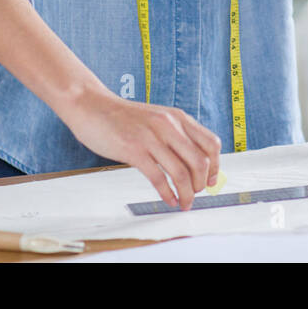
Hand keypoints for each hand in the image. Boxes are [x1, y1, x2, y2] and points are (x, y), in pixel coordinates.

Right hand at [62, 89, 221, 209]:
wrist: (91, 105)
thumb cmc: (123, 117)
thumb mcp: (157, 119)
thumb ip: (174, 134)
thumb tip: (192, 160)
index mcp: (178, 118)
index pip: (211, 143)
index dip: (216, 166)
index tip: (211, 181)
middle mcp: (169, 126)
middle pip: (200, 161)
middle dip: (201, 184)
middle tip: (195, 194)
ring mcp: (152, 138)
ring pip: (181, 173)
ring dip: (187, 193)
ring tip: (184, 203)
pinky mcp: (133, 150)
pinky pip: (158, 178)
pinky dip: (167, 193)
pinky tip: (169, 200)